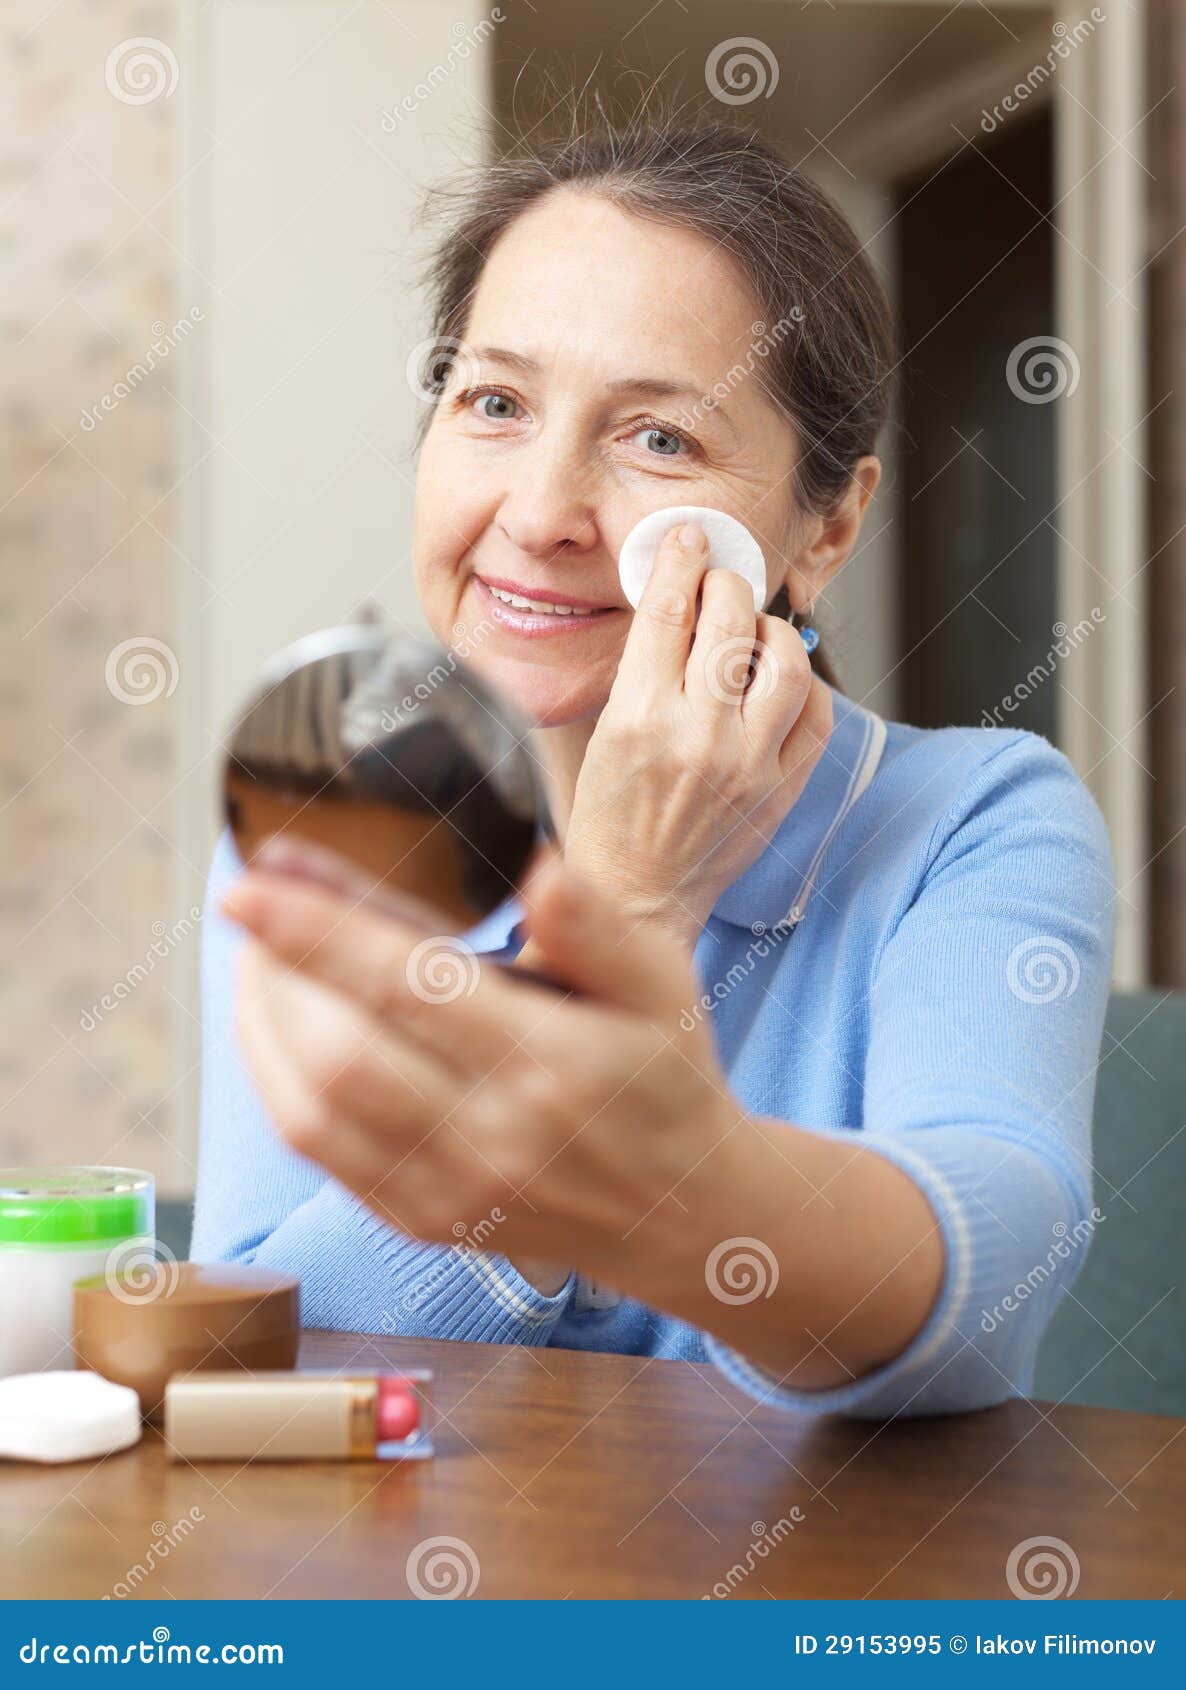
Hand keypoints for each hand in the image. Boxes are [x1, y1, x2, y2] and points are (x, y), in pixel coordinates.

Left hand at [221, 853, 741, 1276]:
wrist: (678, 1214)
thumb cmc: (664, 1078)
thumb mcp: (662, 985)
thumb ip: (598, 927)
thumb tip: (538, 868)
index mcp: (551, 1063)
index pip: (411, 988)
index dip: (319, 932)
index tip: (252, 885)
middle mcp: (491, 1137)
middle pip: (338, 1054)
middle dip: (273, 971)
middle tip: (252, 907)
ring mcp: (447, 1191)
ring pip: (310, 1112)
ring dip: (261, 1027)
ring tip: (257, 959)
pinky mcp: (418, 1221)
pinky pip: (319, 1154)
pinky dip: (276, 1082)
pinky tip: (279, 1030)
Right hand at [564, 522, 832, 947]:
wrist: (636, 898)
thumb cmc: (609, 818)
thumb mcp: (603, 734)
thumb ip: (642, 669)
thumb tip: (680, 601)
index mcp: (639, 718)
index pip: (668, 609)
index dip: (680, 559)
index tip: (687, 540)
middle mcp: (699, 736)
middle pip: (732, 619)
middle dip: (726, 586)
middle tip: (718, 586)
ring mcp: (749, 764)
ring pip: (787, 658)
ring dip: (771, 631)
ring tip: (751, 636)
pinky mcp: (782, 789)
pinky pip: (817, 713)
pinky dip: (803, 687)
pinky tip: (778, 685)